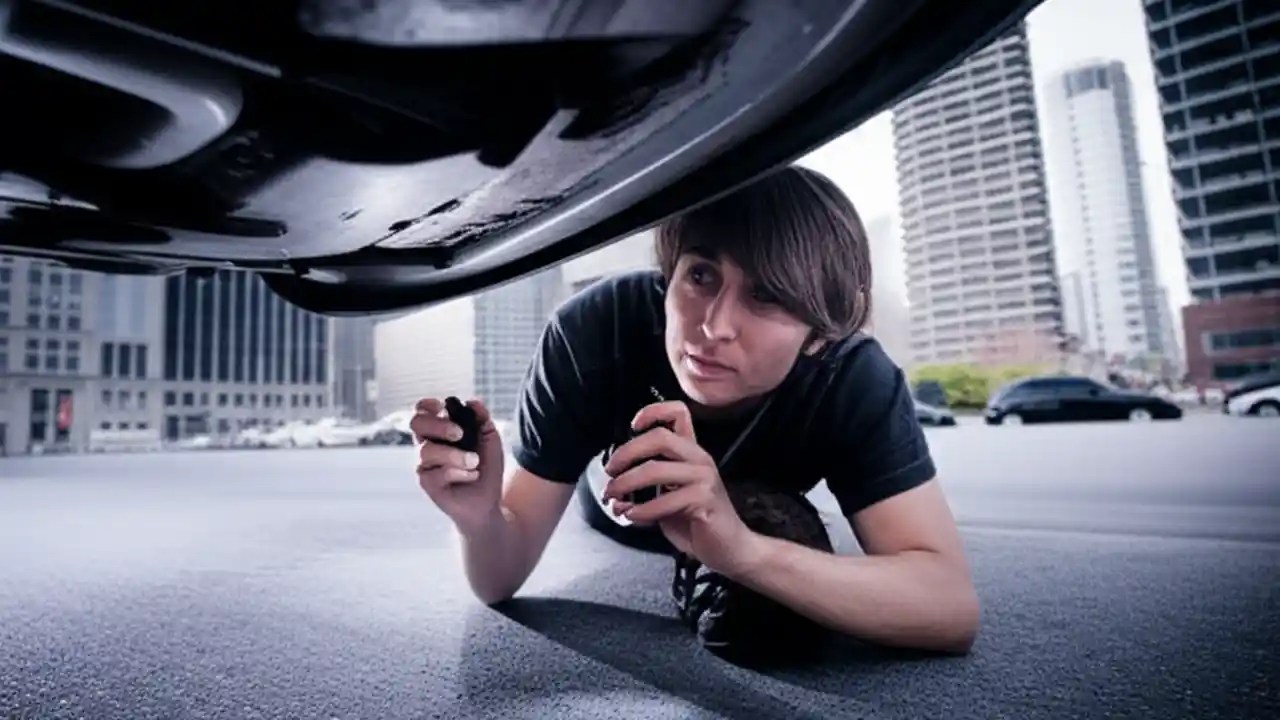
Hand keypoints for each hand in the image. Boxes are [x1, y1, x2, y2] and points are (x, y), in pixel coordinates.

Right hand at [410, 397, 504, 535]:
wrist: (489, 500)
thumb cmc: (486, 468)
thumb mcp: (490, 439)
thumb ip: (482, 419)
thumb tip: (472, 402)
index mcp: (440, 431)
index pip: (422, 411)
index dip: (428, 406)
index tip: (442, 407)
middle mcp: (428, 445)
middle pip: (416, 424)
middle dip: (438, 425)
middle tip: (459, 434)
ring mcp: (425, 464)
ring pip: (427, 450)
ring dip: (456, 455)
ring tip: (474, 462)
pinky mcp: (427, 483)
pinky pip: (437, 473)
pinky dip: (458, 472)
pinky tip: (471, 475)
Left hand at [602, 401, 759, 577]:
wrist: (729, 549)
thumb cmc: (696, 521)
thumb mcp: (669, 496)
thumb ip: (647, 486)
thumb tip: (614, 489)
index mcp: (691, 452)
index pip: (678, 414)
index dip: (653, 412)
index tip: (633, 425)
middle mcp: (699, 459)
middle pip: (659, 438)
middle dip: (627, 453)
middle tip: (610, 471)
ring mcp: (704, 478)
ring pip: (655, 469)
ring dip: (626, 484)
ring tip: (613, 498)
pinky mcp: (704, 501)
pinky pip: (663, 501)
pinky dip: (641, 510)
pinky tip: (632, 517)